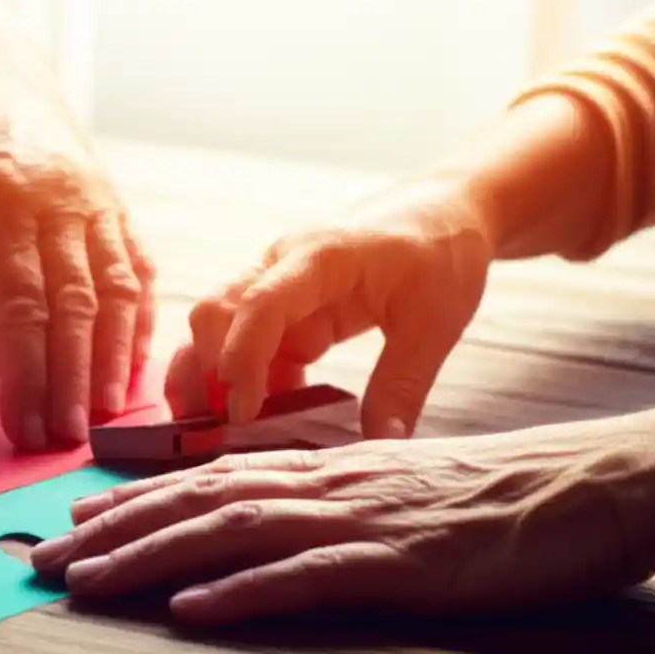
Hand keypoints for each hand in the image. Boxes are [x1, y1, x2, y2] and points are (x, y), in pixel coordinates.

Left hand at [0, 69, 153, 449]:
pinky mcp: (115, 203)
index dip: (26, 375)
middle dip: (72, 381)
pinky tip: (133, 364)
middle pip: (76, 308)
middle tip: (66, 440)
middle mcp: (57, 201)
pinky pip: (137, 268)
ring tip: (104, 415)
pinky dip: (139, 320)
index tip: (25, 428)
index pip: (21, 307)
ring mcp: (94, 200)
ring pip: (117, 291)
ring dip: (113, 360)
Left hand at [30, 420, 654, 624]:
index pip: (203, 479)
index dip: (132, 498)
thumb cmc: (481, 494)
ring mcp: (356, 521)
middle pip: (195, 503)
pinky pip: (308, 577)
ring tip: (89, 581)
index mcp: (317, 467)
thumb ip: (323, 497)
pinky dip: (245, 592)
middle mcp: (321, 484)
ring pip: (230, 533)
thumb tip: (262, 517)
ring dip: (151, 558)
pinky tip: (195, 609)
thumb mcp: (386, 488)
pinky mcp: (397, 563)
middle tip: (46, 560)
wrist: (578, 487)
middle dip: (113, 532)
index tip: (73, 518)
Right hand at [169, 179, 492, 436]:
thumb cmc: (443, 251)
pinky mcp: (288, 301)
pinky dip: (254, 375)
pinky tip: (272, 411)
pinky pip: (255, 340)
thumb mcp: (435, 323)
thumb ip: (403, 384)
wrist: (447, 209)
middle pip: (217, 311)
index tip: (244, 412)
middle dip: (207, 369)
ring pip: (224, 325)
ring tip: (231, 429)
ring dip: (221, 374)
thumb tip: (383, 444)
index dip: (242, 357)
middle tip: (223, 429)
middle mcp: (284, 263)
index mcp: (321, 257)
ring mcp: (280, 281)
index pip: (260, 304)